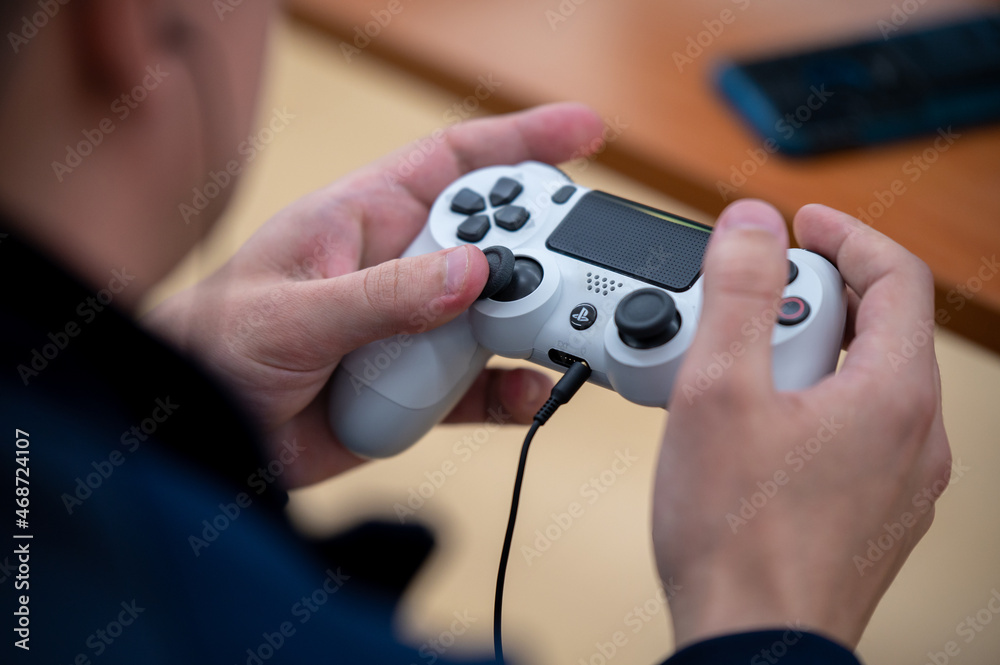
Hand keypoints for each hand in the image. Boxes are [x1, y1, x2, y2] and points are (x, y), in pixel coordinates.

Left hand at [146, 103, 605, 487]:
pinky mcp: (417, 387)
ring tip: (561, 336)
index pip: (452, 163)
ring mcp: (411, 330)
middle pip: (493, 240)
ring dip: (533, 325)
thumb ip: (381, 295)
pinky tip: (529, 393)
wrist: (200, 439)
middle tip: (575, 267)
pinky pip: (481, 385)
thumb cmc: (214, 349)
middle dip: (541, 247)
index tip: (584, 135)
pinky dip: (511, 390)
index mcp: (361, 220)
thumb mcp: (292, 314)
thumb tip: (473, 271)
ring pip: (496, 316)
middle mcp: (397, 269)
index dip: (519, 142)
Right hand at [652, 201, 949, 648]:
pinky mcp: (870, 511)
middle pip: (873, 329)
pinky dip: (805, 406)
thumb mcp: (719, 390)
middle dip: (805, 301)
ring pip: (858, 383)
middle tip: (743, 315)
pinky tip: (749, 433)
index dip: (845, 234)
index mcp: (894, 396)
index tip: (802, 225)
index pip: (895, 277)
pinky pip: (849, 430)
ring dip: (800, 357)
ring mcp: (898, 480)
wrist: (751, 642)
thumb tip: (753, 225)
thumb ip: (739, 293)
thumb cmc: (738, 537)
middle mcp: (914, 438)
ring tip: (733, 379)